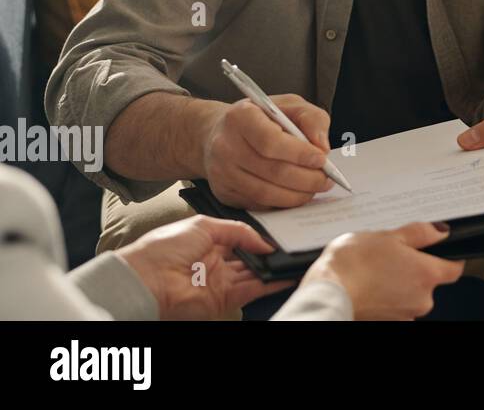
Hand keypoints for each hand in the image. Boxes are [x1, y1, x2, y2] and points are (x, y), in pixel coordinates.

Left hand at [117, 215, 293, 319]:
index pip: (240, 239)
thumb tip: (264, 242)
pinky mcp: (223, 299)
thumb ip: (238, 231)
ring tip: (294, 257)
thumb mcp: (203, 225)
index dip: (258, 237)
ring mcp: (220, 282)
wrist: (146, 280)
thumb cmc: (164, 248)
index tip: (278, 232)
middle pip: (250, 258)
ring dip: (273, 268)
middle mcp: (215, 264)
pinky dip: (271, 284)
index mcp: (206, 243)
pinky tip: (286, 274)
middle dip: (268, 253)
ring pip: (254, 275)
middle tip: (291, 244)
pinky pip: (253, 291)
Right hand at [199, 95, 334, 209]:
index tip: (322, 159)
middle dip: (306, 179)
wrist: (220, 132)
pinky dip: (283, 203)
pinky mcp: (224, 192)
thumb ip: (311, 118)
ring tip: (316, 187)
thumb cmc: (261, 117)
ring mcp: (222, 172)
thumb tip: (322, 147)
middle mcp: (226, 145)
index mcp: (241, 117)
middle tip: (326, 179)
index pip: (270, 141)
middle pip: (272, 171)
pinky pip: (258, 204)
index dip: (300, 154)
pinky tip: (296, 194)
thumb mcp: (289, 104)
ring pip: (266, 193)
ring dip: (297, 195)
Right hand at [301, 223, 463, 320]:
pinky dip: (386, 297)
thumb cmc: (353, 264)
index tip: (438, 251)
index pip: (454, 268)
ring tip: (375, 270)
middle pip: (429, 283)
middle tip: (393, 256)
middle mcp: (421, 300)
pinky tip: (370, 285)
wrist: (326, 292)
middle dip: (415, 269)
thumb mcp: (389, 236)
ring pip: (411, 295)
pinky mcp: (386, 322)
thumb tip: (440, 231)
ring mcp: (404, 315)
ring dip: (399, 284)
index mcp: (426, 275)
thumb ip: (419, 233)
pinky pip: (394, 307)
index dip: (449, 258)